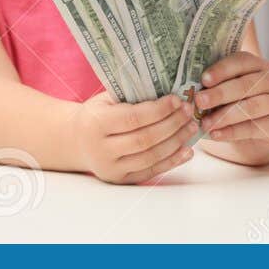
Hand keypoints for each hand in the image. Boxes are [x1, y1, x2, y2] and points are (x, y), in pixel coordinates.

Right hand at [73, 91, 198, 183]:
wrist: (76, 141)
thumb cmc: (98, 114)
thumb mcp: (107, 99)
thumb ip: (132, 95)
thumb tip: (170, 87)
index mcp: (97, 124)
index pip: (133, 118)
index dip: (159, 110)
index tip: (178, 99)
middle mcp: (101, 150)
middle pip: (145, 140)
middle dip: (172, 125)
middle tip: (190, 112)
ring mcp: (110, 168)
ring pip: (150, 158)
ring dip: (176, 142)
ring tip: (192, 127)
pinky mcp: (120, 180)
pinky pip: (151, 172)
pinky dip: (172, 162)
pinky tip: (187, 150)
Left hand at [193, 51, 268, 158]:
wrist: (261, 133)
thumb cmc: (238, 104)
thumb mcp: (230, 90)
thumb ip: (215, 85)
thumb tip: (188, 88)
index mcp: (258, 65)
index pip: (241, 62)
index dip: (221, 70)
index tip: (203, 79)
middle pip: (245, 85)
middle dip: (220, 93)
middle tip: (199, 101)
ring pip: (250, 107)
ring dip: (224, 116)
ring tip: (204, 124)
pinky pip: (253, 128)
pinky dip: (231, 132)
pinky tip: (215, 135)